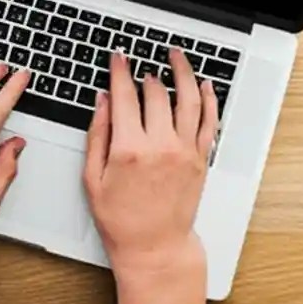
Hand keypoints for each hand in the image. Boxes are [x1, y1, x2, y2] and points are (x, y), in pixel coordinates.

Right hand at [83, 49, 218, 303]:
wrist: (154, 247)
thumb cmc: (121, 220)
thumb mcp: (93, 178)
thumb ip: (97, 135)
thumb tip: (103, 102)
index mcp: (129, 149)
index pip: (125, 96)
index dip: (120, 71)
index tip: (118, 58)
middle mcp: (160, 146)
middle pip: (156, 93)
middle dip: (147, 74)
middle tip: (140, 64)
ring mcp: (185, 152)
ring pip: (189, 99)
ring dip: (183, 72)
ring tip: (177, 56)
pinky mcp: (201, 160)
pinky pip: (209, 122)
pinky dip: (209, 99)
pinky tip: (204, 85)